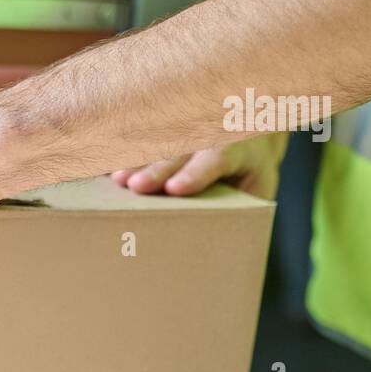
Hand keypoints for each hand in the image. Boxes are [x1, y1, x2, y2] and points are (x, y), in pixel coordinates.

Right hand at [110, 136, 282, 198]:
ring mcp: (183, 133)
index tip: (175, 188)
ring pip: (157, 148)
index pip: (214, 160)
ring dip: (136, 163)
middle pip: (178, 154)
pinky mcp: (166, 134)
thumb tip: (231, 243)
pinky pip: (144, 144)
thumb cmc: (250, 170)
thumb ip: (248, 207)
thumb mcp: (260, 186)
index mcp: (234, 150)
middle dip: (156, 171)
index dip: (194, 174)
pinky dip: (127, 156)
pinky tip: (110, 168)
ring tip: (117, 179)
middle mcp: (205, 137)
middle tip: (136, 186)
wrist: (249, 128)